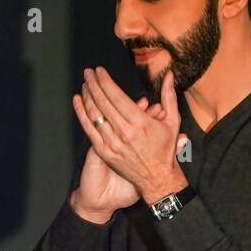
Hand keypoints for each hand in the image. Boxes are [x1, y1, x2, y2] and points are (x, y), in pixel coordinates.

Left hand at [74, 66, 187, 204]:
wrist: (156, 179)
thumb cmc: (165, 150)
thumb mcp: (173, 122)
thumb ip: (169, 96)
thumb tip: (169, 74)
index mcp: (140, 123)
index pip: (117, 96)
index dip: (106, 82)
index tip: (100, 71)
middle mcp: (124, 132)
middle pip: (103, 103)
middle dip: (94, 85)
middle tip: (88, 73)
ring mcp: (112, 143)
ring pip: (94, 115)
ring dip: (87, 97)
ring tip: (84, 84)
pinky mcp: (104, 152)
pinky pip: (89, 130)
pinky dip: (82, 114)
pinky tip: (78, 102)